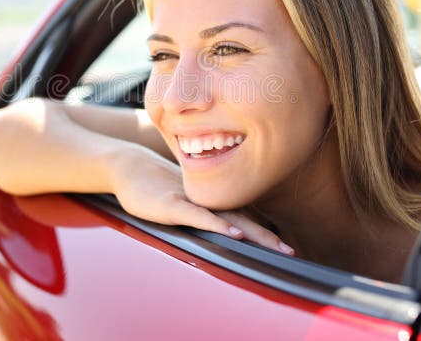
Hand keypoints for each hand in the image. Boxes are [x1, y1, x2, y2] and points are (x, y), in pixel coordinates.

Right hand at [109, 150, 293, 254]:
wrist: (128, 167)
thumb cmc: (154, 187)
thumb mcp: (179, 203)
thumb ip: (198, 215)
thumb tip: (214, 231)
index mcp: (210, 202)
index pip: (244, 218)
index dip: (264, 233)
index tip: (286, 248)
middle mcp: (206, 201)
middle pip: (245, 220)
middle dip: (269, 238)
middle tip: (292, 253)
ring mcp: (191, 202)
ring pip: (229, 219)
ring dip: (254, 234)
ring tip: (277, 247)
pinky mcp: (173, 206)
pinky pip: (200, 216)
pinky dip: (218, 225)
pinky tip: (234, 234)